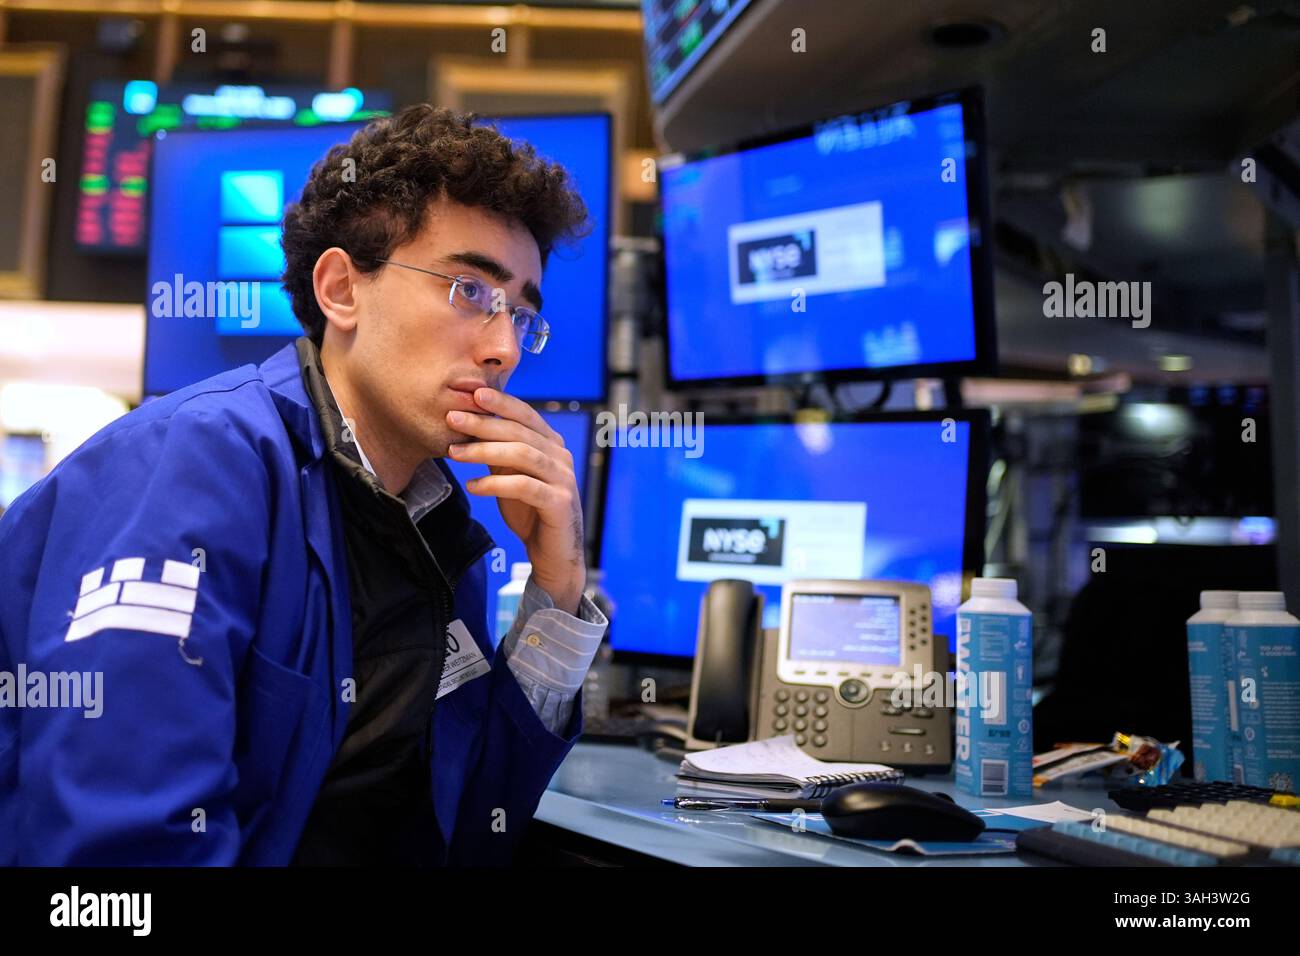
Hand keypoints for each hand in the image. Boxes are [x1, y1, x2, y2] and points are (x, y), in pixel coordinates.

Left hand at [445, 388, 584, 614]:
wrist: (554, 553)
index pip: (525, 415)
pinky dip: (495, 484)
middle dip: (483, 424)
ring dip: (484, 451)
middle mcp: (561, 456)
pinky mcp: (558, 503)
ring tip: (454, 452)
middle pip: (520, 432)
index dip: (500, 403)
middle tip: (452, 418)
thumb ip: (499, 451)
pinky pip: (524, 487)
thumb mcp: (512, 474)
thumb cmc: (531, 511)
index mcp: (552, 444)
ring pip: (522, 455)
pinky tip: (473, 485)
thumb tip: (471, 424)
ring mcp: (563, 479)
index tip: (472, 393)